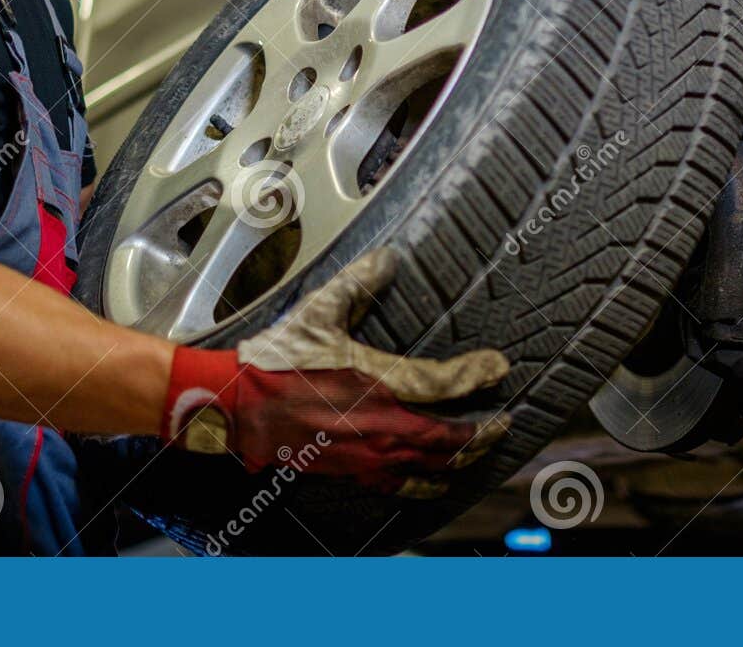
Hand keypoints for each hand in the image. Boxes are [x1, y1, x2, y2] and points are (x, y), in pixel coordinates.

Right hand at [161, 248, 510, 494]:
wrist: (239, 406)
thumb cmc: (277, 362)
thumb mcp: (320, 311)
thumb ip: (358, 282)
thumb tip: (388, 257)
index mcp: (376, 383)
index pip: (444, 383)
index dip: (477, 375)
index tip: (498, 367)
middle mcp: (380, 424)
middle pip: (449, 436)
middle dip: (481, 431)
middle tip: (503, 421)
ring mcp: (368, 453)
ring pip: (431, 463)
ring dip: (462, 457)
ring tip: (482, 449)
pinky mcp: (352, 469)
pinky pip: (402, 485)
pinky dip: (428, 483)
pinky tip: (440, 480)